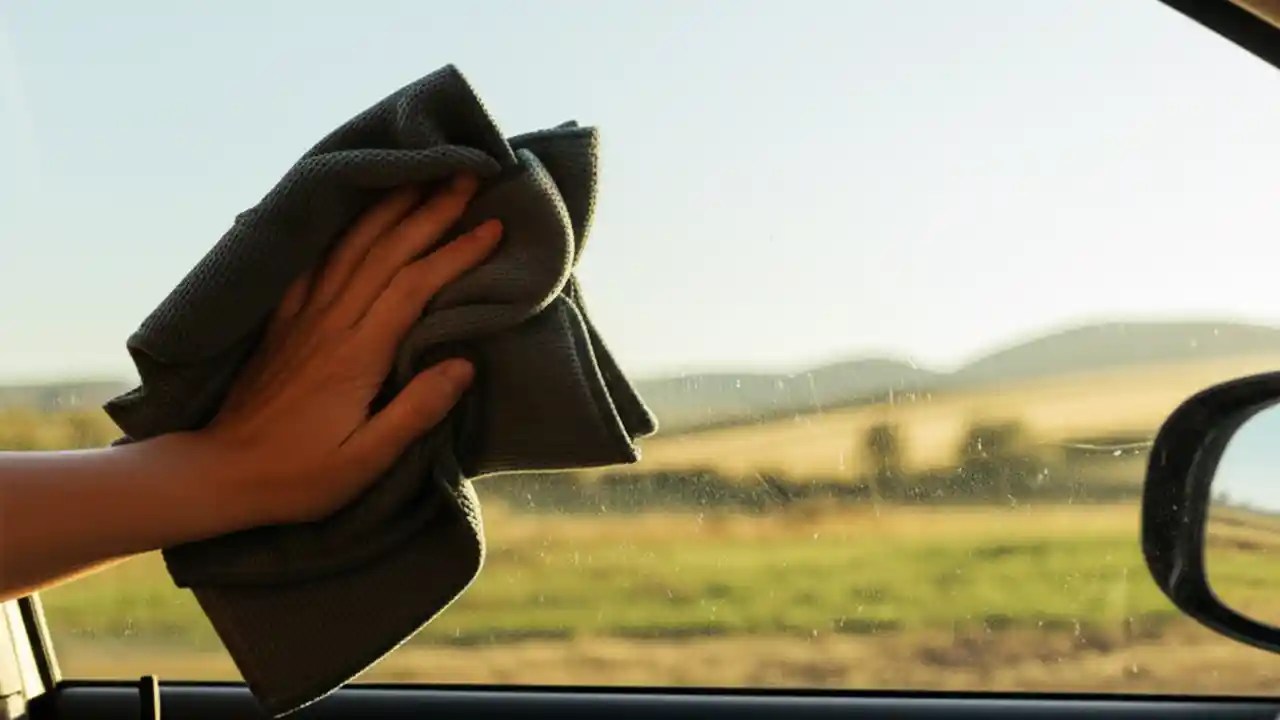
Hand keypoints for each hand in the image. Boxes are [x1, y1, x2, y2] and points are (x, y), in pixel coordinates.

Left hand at [200, 174, 501, 524]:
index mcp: (357, 355)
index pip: (413, 286)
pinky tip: (350, 213)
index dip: (454, 252)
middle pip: (386, 252)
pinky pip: (314, 263)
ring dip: (389, 209)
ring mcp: (302, 318)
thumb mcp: (366, 461)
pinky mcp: (282, 323)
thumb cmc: (299, 476)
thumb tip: (464, 364)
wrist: (219, 473)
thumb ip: (415, 412)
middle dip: (429, 210)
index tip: (492, 226)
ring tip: (419, 177)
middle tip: (465, 175)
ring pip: (351, 247)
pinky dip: (338, 231)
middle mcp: (330, 324)